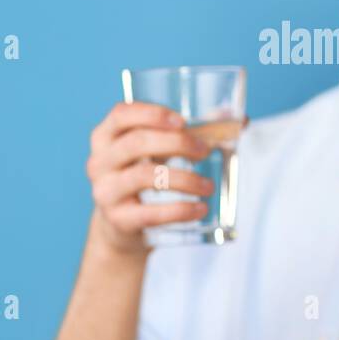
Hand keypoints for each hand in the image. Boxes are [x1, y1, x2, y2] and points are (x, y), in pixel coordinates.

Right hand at [85, 102, 213, 256]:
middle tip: (206, 151)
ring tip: (209, 186)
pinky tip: (200, 209)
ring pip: (145, 177)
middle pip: (137, 143)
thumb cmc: (146, 176)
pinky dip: (179, 210)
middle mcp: (98, 162)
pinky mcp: (117, 220)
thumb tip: (240, 121)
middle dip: (177, 143)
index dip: (152, 113)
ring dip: (185, 179)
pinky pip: (149, 213)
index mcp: (105, 136)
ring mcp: (104, 191)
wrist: (123, 226)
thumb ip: (193, 133)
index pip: (121, 114)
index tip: (183, 121)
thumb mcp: (157, 152)